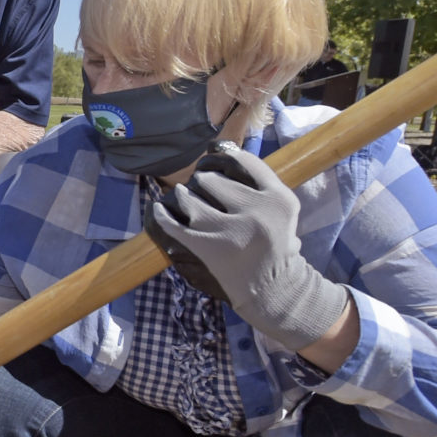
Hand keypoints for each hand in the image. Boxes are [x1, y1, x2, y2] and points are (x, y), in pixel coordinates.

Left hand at [144, 142, 349, 351]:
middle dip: (200, 182)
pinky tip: (158, 210)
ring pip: (189, 197)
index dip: (219, 158)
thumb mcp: (278, 209)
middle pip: (209, 179)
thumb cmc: (273, 244)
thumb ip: (253, 181)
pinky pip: (172, 223)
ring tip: (183, 200)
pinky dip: (160, 215)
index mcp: (279, 197)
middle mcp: (258, 211)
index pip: (240, 161)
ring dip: (181, 198)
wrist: (275, 290)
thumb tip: (217, 146)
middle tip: (200, 190)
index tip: (211, 164)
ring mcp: (231, 231)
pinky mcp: (207, 250)